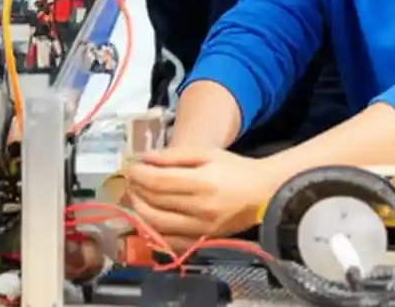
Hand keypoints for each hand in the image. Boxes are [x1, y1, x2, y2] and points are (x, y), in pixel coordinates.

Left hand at [123, 147, 276, 250]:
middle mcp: (199, 209)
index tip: (129, 165)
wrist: (264, 193)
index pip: (157, 181)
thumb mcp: (207, 153)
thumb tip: (143, 158)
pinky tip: (147, 217)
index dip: (138, 173)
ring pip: (156, 224)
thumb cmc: (235, 169)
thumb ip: (173, 156)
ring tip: (135, 195)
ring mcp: (201, 229)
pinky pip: (169, 241)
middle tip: (130, 178)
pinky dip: (152, 230)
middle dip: (135, 188)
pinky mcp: (203, 240)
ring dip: (138, 209)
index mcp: (202, 183)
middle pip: (153, 202)